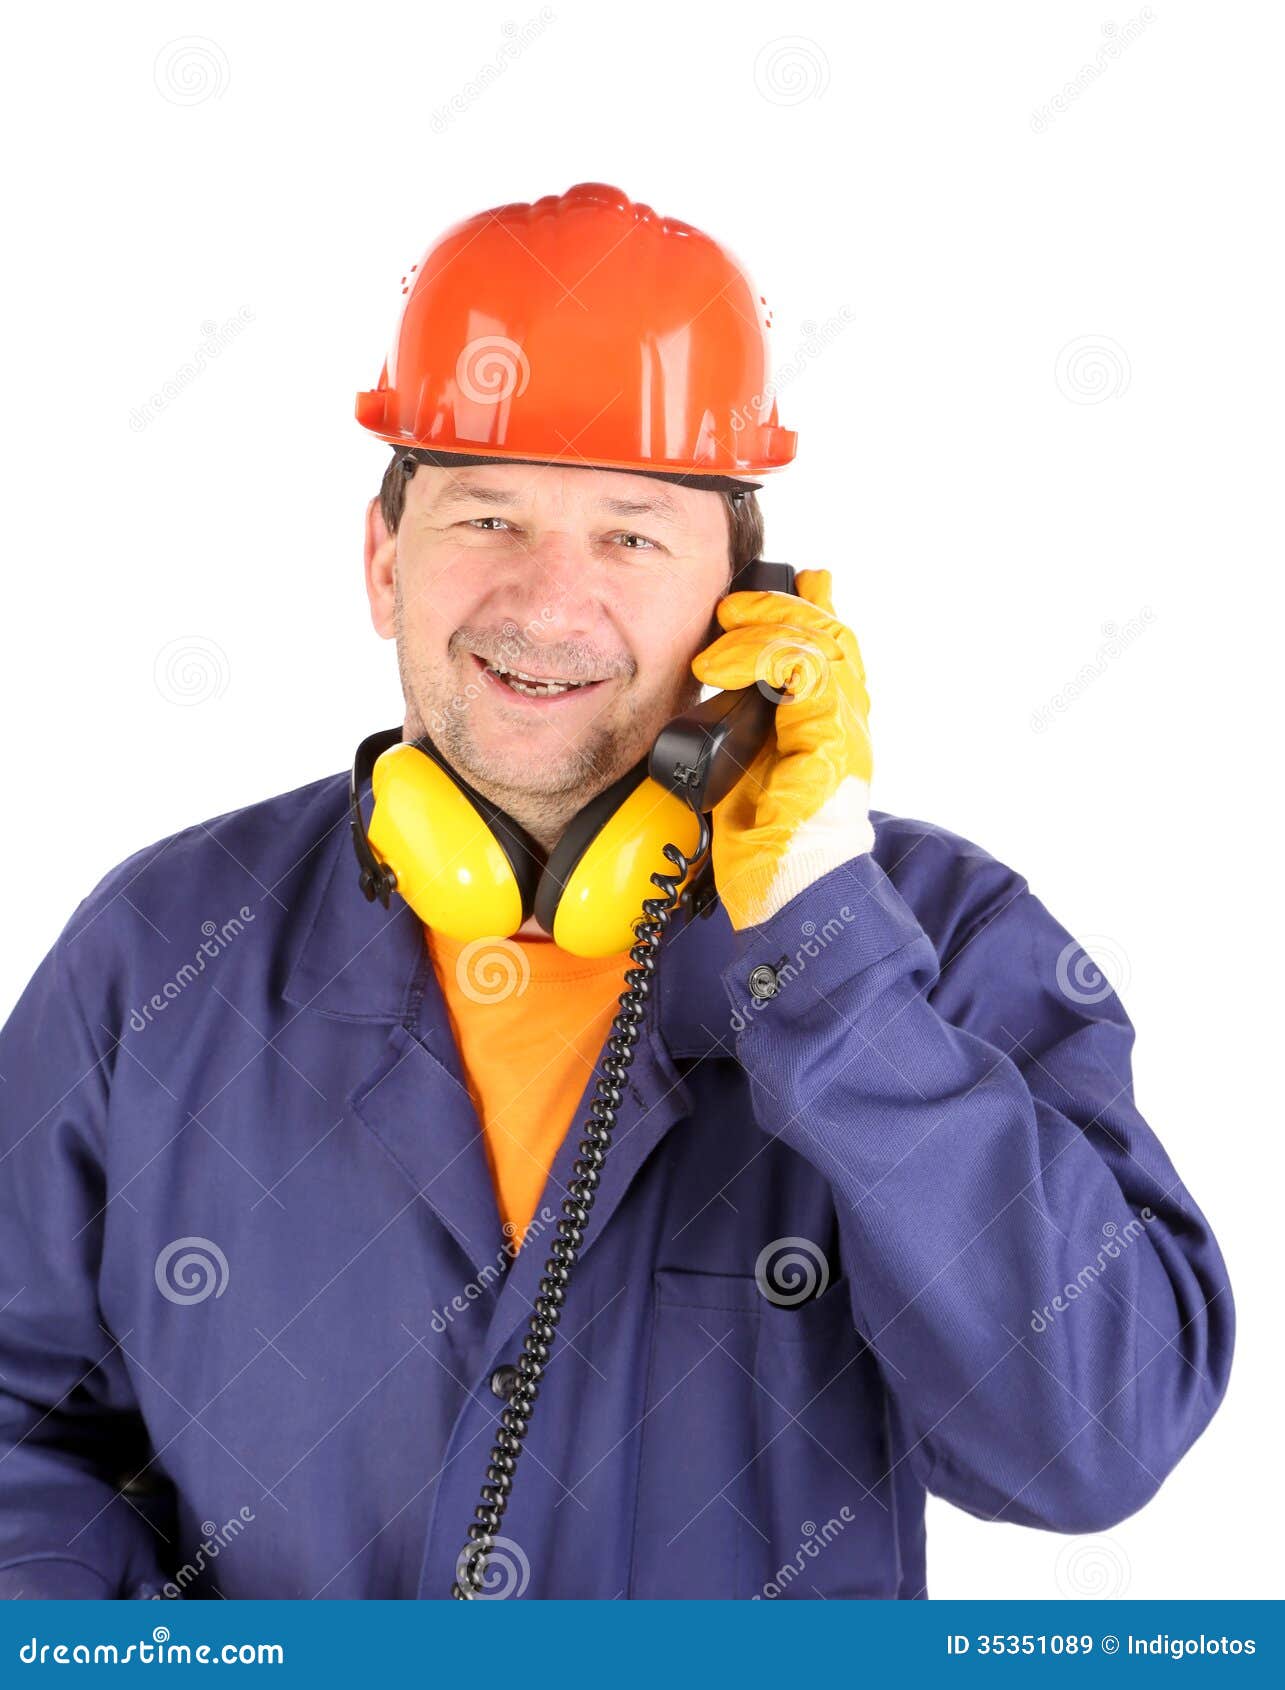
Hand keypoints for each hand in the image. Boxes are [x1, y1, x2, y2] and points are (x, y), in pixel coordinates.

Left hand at [689, 568, 873, 929]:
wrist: (786, 895)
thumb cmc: (764, 847)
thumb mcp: (746, 767)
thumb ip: (747, 725)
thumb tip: (725, 688)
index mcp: (830, 728)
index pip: (832, 649)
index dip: (809, 608)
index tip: (771, 589)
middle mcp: (847, 724)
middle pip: (831, 634)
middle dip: (781, 607)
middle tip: (734, 605)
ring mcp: (844, 732)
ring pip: (820, 642)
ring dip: (764, 627)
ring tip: (721, 637)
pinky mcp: (830, 742)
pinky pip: (803, 671)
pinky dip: (759, 656)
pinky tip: (722, 669)